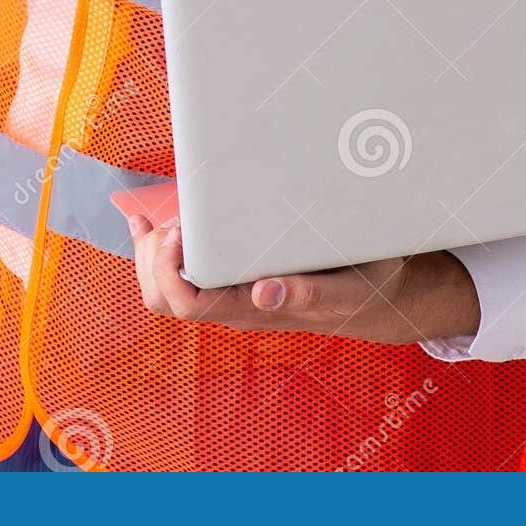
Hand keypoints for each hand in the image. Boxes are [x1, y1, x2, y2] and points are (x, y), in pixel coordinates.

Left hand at [123, 213, 480, 343]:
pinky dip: (159, 248)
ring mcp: (230, 295)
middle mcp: (234, 306)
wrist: (375, 297)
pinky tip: (155, 220)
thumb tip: (263, 290)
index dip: (168, 269)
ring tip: (155, 216)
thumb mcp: (347, 287)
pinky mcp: (233, 281)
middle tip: (170, 219)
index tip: (180, 227)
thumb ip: (310, 293)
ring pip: (163, 291)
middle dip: (150, 259)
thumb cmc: (361, 286)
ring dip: (150, 254)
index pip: (188, 305)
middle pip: (162, 299)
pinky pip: (180, 276)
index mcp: (256, 309)